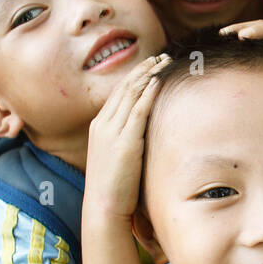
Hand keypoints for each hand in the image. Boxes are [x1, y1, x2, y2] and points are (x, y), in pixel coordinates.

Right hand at [84, 55, 169, 221]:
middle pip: (124, 88)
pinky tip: (158, 81)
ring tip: (163, 62)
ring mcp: (112, 132)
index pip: (117, 94)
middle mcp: (103, 124)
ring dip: (148, 75)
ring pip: (131, 94)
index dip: (134, 77)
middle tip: (160, 56)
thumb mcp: (115, 158)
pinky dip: (148, 94)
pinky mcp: (125, 142)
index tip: (149, 65)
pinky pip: (138, 111)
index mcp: (99, 127)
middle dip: (142, 69)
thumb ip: (126, 141)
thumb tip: (143, 136)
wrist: (103, 207)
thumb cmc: (112, 188)